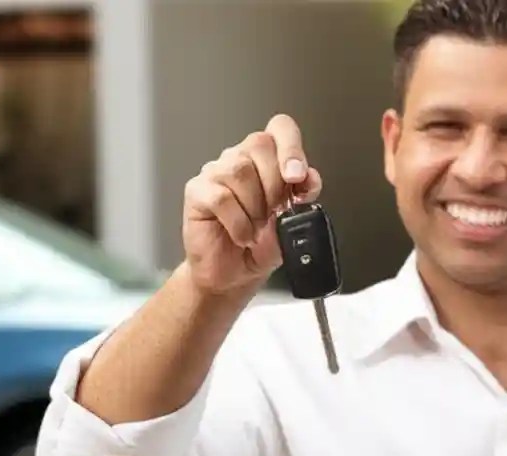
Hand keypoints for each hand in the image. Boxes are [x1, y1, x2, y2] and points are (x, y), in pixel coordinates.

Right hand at [182, 114, 322, 296]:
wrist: (233, 275)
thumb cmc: (259, 247)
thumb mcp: (293, 222)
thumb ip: (303, 196)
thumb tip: (310, 178)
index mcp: (266, 160)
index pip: (280, 129)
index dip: (291, 147)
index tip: (296, 177)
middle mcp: (239, 160)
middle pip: (259, 145)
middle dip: (274, 185)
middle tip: (273, 213)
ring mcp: (215, 173)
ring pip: (239, 171)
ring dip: (254, 207)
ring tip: (254, 227)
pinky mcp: (197, 191)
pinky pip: (221, 197)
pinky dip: (237, 222)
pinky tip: (241, 234)